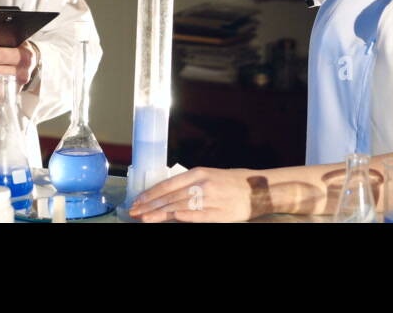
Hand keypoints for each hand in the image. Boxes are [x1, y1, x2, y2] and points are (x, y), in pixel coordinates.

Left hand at [128, 167, 271, 222]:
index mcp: (199, 173)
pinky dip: (184, 217)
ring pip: (181, 206)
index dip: (151, 194)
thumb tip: (165, 193)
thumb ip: (189, 183)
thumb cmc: (231, 182)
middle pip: (171, 196)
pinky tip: (172, 218)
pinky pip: (199, 216)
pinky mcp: (220, 214)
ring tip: (145, 219)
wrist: (258, 190)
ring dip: (160, 214)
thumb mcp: (209, 175)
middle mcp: (203, 185)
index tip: (137, 201)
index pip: (169, 184)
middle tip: (134, 212)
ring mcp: (211, 199)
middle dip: (150, 205)